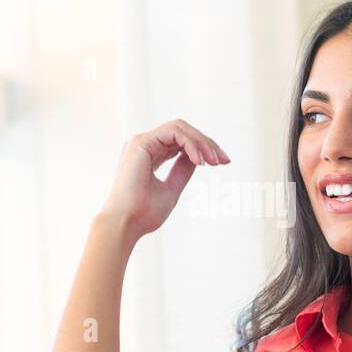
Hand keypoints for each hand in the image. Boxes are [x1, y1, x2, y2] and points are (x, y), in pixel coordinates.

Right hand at [99, 119, 229, 239]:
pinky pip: (174, 132)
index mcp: (149, 155)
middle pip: (183, 131)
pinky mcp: (141, 142)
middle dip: (207, 143)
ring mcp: (141, 142)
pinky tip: (200, 161)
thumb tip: (199, 158)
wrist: (126, 223)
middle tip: (224, 161)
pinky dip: (191, 143)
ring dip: (201, 142)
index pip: (180, 142)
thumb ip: (182, 171)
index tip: (223, 162)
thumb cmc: (144, 214)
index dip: (204, 148)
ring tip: (214, 161)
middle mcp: (144, 145)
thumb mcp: (172, 189)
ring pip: (180, 128)